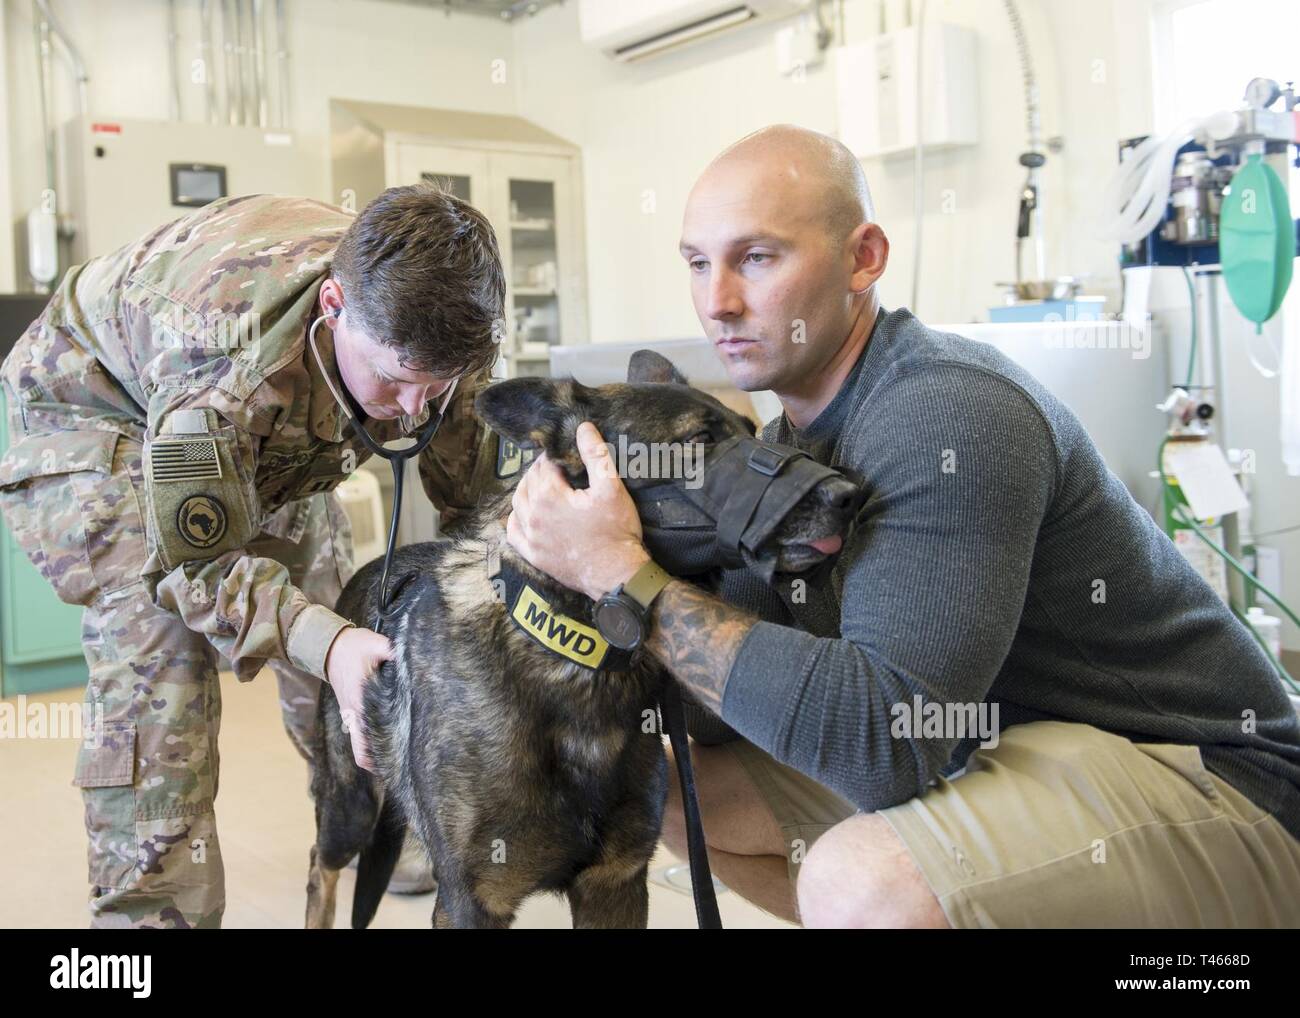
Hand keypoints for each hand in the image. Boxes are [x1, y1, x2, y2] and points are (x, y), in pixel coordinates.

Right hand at [324, 626, 393, 772]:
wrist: (330, 646)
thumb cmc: (353, 646)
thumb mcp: (375, 644)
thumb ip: (393, 652)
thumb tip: (415, 657)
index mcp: (358, 705)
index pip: (364, 745)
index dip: (379, 759)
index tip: (401, 764)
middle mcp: (353, 715)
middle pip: (362, 754)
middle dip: (380, 763)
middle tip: (406, 765)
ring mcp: (351, 715)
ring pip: (362, 746)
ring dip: (378, 751)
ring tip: (405, 752)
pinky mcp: (353, 711)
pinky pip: (362, 734)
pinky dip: (374, 740)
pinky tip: (395, 734)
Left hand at [506, 421, 650, 600]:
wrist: (616, 575)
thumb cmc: (617, 531)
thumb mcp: (611, 488)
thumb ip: (596, 455)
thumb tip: (583, 427)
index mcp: (548, 495)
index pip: (544, 464)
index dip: (555, 456)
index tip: (565, 454)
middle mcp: (532, 515)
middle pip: (528, 481)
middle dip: (541, 470)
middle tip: (558, 467)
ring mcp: (530, 537)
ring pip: (517, 503)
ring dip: (527, 490)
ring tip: (544, 485)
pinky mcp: (533, 555)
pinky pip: (513, 532)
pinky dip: (516, 519)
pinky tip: (525, 514)